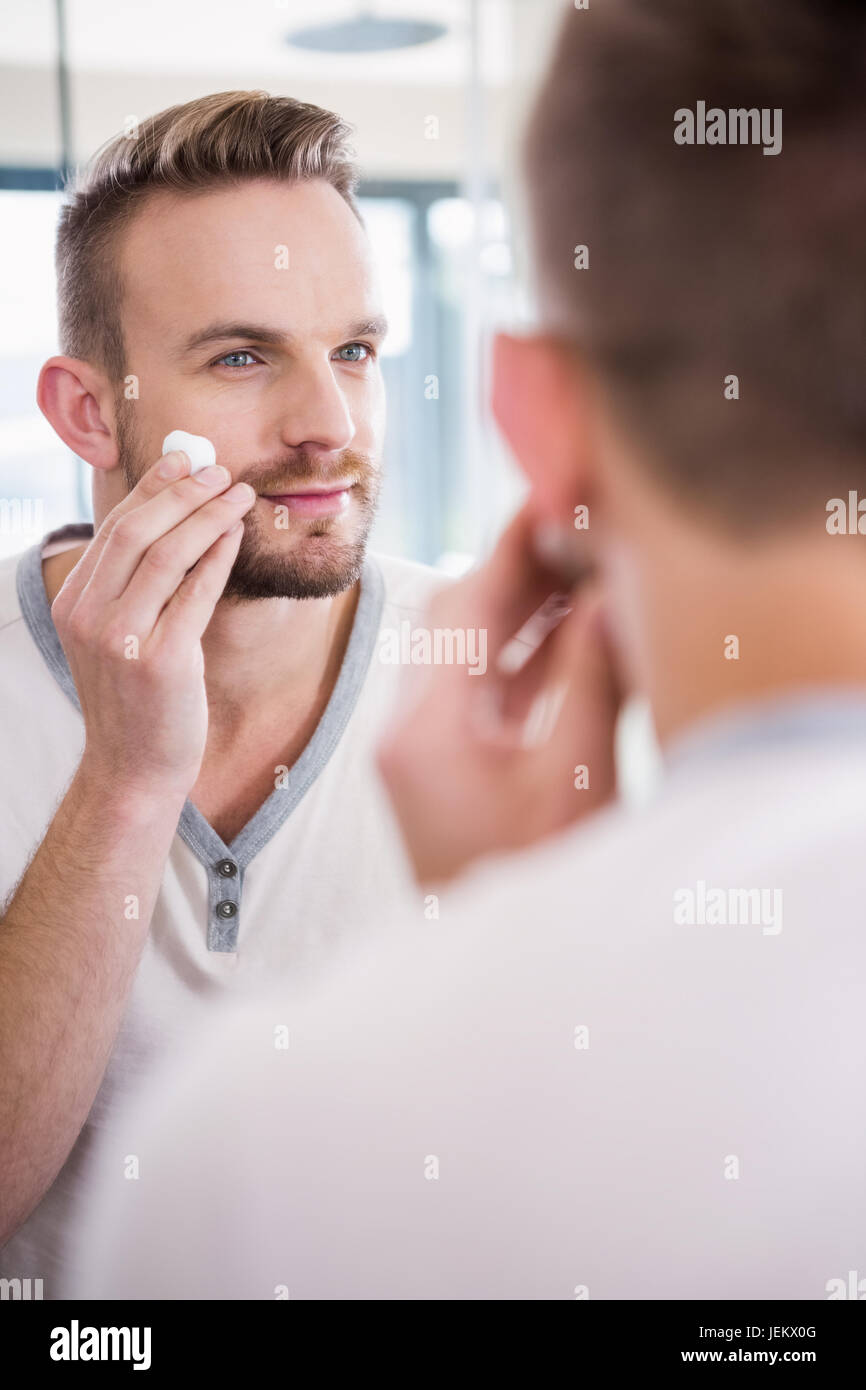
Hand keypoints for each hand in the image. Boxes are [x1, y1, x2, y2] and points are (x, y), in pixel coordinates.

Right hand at [51, 452, 255, 799]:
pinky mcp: (160, 660)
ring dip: (207, 516)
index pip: (113, 528)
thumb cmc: (138, 699)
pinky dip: (219, 557)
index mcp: (73, 603)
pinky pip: (195, 593)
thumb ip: (131, 586)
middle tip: (220, 470)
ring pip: (166, 555)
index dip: (152, 488)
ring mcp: (121, 638)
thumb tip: (173, 520)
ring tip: (239, 495)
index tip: (184, 460)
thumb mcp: (118, 635)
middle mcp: (88, 616)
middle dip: (182, 492)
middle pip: (136, 532)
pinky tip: (237, 536)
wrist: (135, 767)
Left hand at [377, 504, 623, 885]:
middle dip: (517, 572)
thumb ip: (587, 678)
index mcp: (423, 730)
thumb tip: (603, 595)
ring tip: (580, 570)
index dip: (509, 548)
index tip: (547, 498)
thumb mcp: (573, 772)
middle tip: (572, 528)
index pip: (462, 607)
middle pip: (457, 621)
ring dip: (522, 613)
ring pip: (469, 654)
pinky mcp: (447, 771)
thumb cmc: (531, 884)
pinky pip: (481, 693)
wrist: (492, 976)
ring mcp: (424, 753)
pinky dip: (522, 659)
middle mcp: (409, 732)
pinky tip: (568, 634)